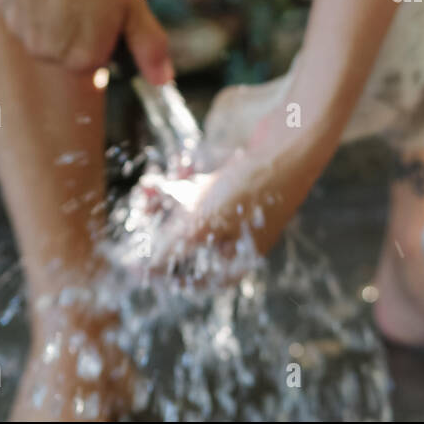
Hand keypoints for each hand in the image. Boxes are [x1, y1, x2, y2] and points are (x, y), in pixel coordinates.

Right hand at [0, 0, 172, 82]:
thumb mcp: (132, 0)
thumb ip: (147, 44)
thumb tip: (163, 80)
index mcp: (82, 58)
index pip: (103, 55)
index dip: (111, 26)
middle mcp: (46, 53)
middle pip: (72, 44)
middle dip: (83, 19)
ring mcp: (19, 29)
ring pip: (48, 24)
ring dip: (57, 4)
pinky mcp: (0, 2)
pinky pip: (25, 4)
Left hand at [152, 98, 336, 270]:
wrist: (290, 145)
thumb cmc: (251, 190)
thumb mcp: (203, 224)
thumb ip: (168, 252)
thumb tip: (137, 273)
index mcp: (232, 264)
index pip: (186, 279)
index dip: (157, 267)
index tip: (134, 254)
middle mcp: (233, 243)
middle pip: (183, 242)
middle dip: (160, 220)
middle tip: (144, 202)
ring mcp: (235, 215)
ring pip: (189, 212)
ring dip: (170, 195)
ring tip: (160, 178)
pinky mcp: (234, 188)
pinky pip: (201, 190)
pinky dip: (188, 179)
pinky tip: (183, 164)